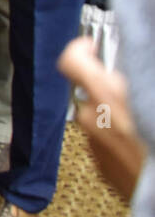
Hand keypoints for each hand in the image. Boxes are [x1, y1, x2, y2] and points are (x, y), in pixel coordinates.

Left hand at [58, 36, 143, 200]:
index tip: (89, 46)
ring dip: (117, 118)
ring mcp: (96, 147)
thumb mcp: (151, 97)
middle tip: (136, 93)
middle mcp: (93, 120)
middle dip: (111, 91)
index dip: (78, 50)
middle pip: (91, 94)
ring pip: (100, 121)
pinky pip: (107, 144)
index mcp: (109, 97)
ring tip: (147, 126)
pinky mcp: (103, 170)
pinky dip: (121, 141)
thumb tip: (126, 78)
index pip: (71, 61)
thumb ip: (135, 83)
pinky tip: (145, 148)